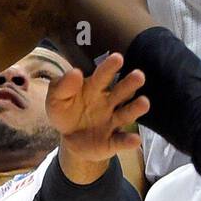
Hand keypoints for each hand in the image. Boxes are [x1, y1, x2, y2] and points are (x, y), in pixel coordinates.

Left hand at [46, 52, 149, 173]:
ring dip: (135, 108)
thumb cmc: (65, 112)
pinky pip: (121, 141)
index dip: (109, 67)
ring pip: (126, 114)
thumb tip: (75, 73)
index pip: (103, 76)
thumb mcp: (56, 100)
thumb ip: (62, 86)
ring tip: (144, 103)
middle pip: (121, 92)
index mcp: (95, 88)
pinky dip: (128, 141)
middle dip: (130, 84)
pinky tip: (134, 139)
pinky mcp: (112, 142)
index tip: (117, 58)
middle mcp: (109, 103)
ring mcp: (112, 122)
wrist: (68, 140)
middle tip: (139, 76)